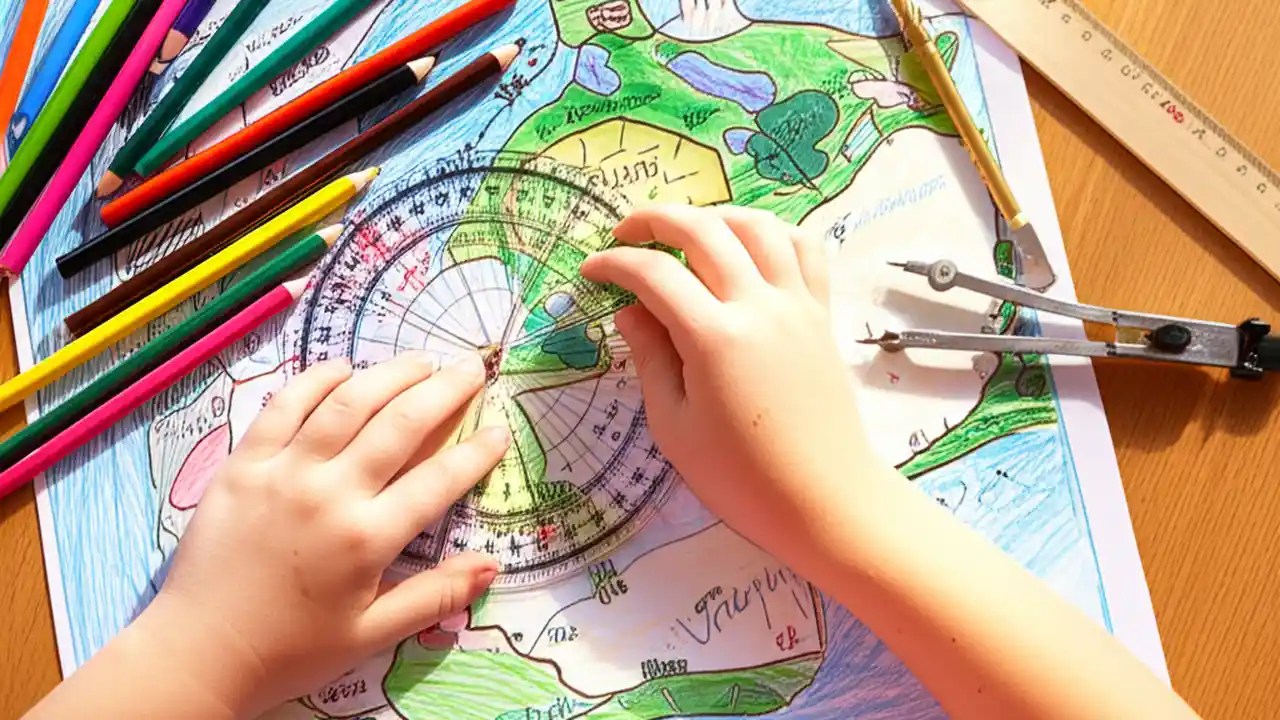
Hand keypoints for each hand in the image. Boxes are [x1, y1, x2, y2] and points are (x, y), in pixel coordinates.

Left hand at [142, 353, 509, 715]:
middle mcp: (329, 493)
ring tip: (421, 360)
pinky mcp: (242, 464)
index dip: (476, 453)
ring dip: (390, 374)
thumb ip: (434, 596)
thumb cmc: (290, 650)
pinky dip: (316, 380)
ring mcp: (282, 472)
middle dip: (444, 391)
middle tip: (471, 369)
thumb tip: (492, 567)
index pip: (438, 481)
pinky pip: (283, 406)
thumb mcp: (371, 636)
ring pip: (346, 403)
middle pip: (399, 425)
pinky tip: (344, 369)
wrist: (198, 653)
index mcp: (366, 538)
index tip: (500, 430)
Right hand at [581, 204, 878, 575]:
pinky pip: (804, 249)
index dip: (615, 264)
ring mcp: (797, 305)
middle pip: (703, 230)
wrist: (826, 502)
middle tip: (625, 233)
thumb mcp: (675, 427)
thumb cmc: (741, 479)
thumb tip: (632, 310)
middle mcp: (759, 306)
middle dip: (655, 219)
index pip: (654, 274)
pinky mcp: (822, 315)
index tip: (592, 272)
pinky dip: (772, 232)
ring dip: (714, 216)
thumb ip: (651, 358)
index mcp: (715, 338)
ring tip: (686, 232)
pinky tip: (749, 247)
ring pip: (757, 225)